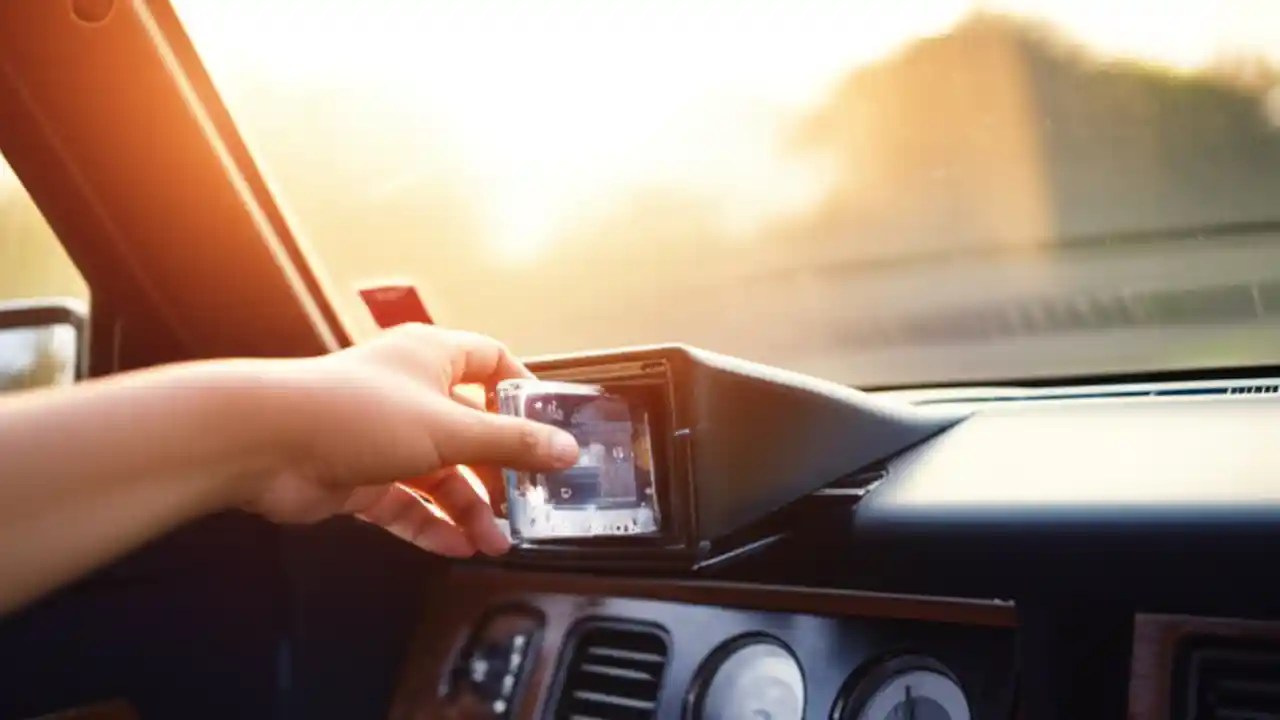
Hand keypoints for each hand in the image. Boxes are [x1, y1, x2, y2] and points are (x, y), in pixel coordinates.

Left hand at [239, 323, 577, 556]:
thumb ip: (512, 445)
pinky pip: (407, 504)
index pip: (491, 362)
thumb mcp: (449, 429)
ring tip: (494, 541)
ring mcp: (383, 437)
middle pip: (470, 431)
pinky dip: (432, 526)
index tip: (550, 428)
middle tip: (528, 501)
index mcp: (431, 358)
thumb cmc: (348, 411)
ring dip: (468, 509)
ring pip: (439, 475)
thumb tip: (565, 450)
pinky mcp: (359, 477)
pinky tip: (456, 547)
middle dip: (499, 471)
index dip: (522, 393)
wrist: (263, 443)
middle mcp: (409, 393)